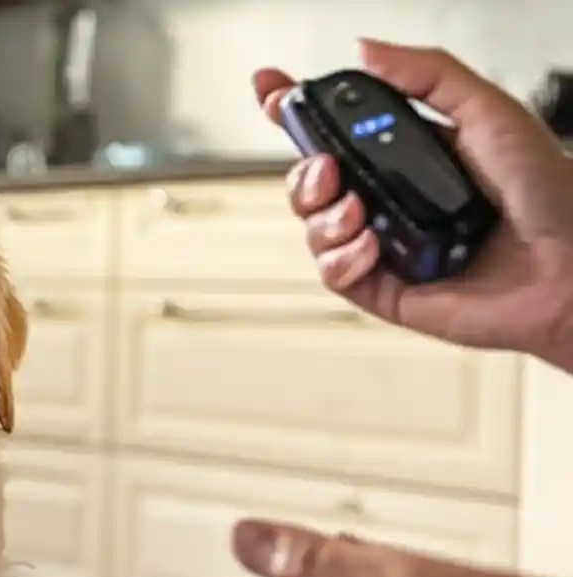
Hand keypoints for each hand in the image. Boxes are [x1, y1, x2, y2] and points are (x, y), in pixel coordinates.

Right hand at [253, 39, 572, 372]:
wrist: (569, 268)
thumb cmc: (548, 195)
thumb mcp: (489, 111)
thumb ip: (428, 73)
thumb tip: (368, 49)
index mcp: (405, 154)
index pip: (335, 129)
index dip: (295, 109)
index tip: (271, 89)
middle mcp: (388, 198)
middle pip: (309, 181)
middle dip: (302, 173)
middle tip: (327, 168)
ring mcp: (383, 244)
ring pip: (313, 227)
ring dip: (322, 217)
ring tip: (359, 212)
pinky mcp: (384, 288)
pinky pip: (334, 272)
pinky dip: (342, 257)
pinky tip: (371, 247)